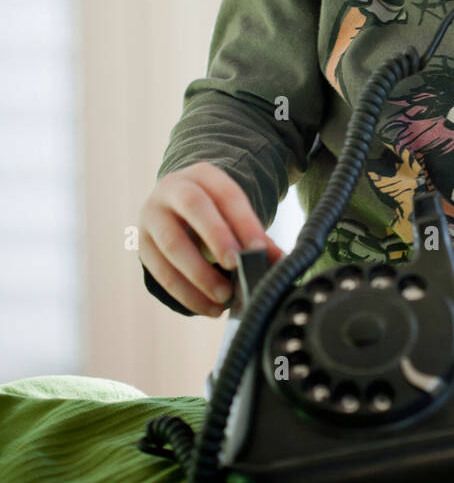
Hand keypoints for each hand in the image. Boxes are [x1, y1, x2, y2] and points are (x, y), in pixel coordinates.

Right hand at [138, 161, 283, 316]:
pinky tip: (207, 307)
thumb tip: (282, 263)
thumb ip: (256, 238)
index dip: (244, 222)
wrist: (174, 208)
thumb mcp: (234, 215)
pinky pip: (160, 270)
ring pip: (172, 243)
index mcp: (204, 175)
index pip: (227, 194)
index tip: (259, 250)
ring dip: (200, 274)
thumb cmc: (215, 215)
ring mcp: (153, 215)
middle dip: (217, 237)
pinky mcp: (142, 244)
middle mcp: (174, 188)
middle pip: (194, 207)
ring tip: (224, 298)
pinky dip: (185, 293)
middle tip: (237, 267)